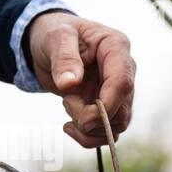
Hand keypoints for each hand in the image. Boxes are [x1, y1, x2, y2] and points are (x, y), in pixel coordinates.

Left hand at [26, 12, 136, 147]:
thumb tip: (70, 84)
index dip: (107, 106)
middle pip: (122, 111)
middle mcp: (123, 70)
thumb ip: (63, 58)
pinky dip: (87, 136)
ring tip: (67, 105)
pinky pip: (106, 132)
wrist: (48, 45)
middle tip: (67, 103)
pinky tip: (69, 125)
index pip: (122, 82)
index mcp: (116, 47)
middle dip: (92, 119)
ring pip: (117, 126)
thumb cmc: (54, 34)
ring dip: (89, 129)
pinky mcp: (108, 106)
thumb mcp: (55, 38)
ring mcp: (117, 90)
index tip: (83, 119)